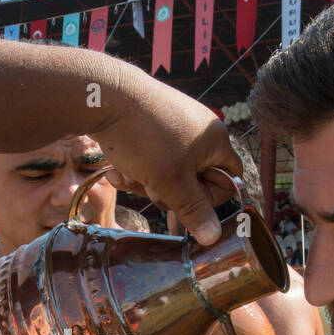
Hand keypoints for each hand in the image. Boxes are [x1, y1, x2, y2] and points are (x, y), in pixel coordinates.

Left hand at [93, 74, 241, 245]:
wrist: (104, 97)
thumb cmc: (146, 138)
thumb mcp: (171, 182)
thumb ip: (193, 210)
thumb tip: (213, 237)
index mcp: (216, 141)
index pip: (229, 181)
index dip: (209, 201)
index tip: (185, 208)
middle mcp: (199, 131)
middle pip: (194, 181)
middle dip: (169, 191)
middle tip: (153, 188)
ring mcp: (173, 126)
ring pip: (166, 173)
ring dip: (146, 182)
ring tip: (130, 174)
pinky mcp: (149, 125)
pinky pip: (148, 158)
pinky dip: (134, 167)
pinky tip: (116, 167)